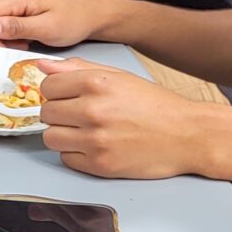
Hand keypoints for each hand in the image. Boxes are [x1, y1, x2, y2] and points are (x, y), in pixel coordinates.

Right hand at [0, 0, 107, 50]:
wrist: (88, 15)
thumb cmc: (73, 20)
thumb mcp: (46, 28)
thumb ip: (16, 28)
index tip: (6, 50)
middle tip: (19, 46)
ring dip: (1, 39)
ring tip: (24, 42)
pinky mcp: (13, 6)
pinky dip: (6, 36)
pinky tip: (23, 38)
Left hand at [37, 59, 194, 178]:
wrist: (188, 135)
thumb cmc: (157, 106)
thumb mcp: (119, 76)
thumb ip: (78, 69)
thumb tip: (43, 66)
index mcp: (96, 83)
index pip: (47, 86)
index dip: (56, 91)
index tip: (67, 96)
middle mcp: (92, 110)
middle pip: (46, 112)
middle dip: (59, 113)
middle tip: (79, 115)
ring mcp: (95, 140)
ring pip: (50, 137)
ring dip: (63, 134)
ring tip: (85, 131)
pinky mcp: (100, 165)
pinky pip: (66, 158)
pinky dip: (75, 153)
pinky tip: (94, 146)